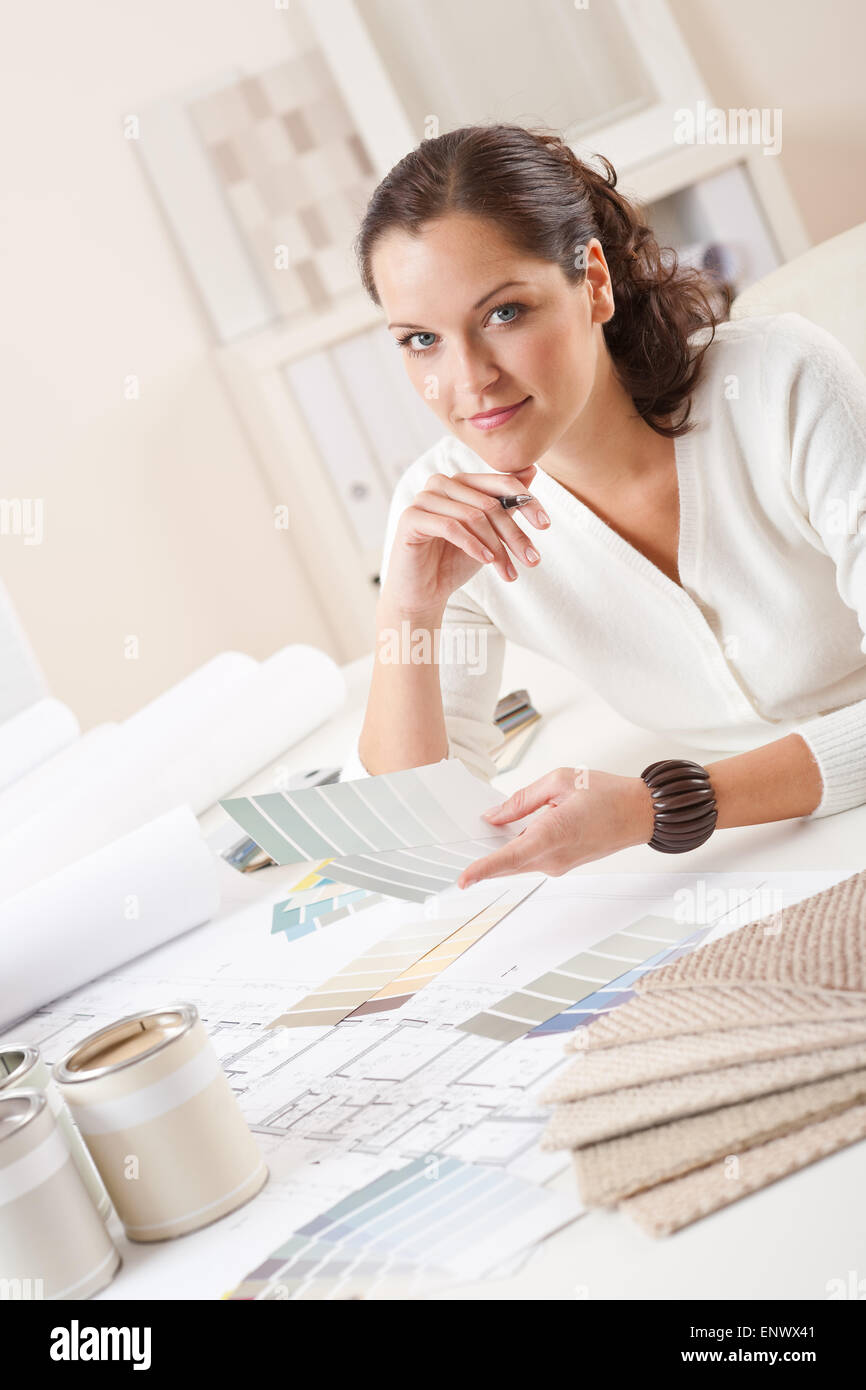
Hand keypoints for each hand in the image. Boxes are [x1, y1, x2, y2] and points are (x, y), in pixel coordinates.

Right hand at [379, 463, 549, 618]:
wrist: (423, 592)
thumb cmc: (454, 561)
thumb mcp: (489, 533)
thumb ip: (506, 504)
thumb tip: (532, 469)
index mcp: (461, 482)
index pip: (501, 483)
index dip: (527, 501)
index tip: (545, 525)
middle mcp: (441, 484)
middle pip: (489, 503)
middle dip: (514, 535)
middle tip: (532, 560)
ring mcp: (424, 499)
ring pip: (473, 516)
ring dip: (496, 548)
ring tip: (508, 572)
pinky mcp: (411, 518)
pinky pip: (450, 527)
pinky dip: (473, 545)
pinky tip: (486, 561)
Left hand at [457, 766, 654, 887]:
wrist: (640, 814)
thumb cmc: (607, 794)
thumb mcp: (560, 781)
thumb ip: (522, 799)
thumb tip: (495, 816)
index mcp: (554, 834)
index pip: (510, 858)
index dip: (483, 869)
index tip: (463, 879)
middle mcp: (554, 857)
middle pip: (507, 863)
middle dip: (485, 855)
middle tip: (467, 837)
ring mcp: (559, 866)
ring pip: (518, 862)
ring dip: (503, 849)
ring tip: (493, 826)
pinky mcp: (562, 865)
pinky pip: (531, 859)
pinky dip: (519, 847)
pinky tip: (517, 829)